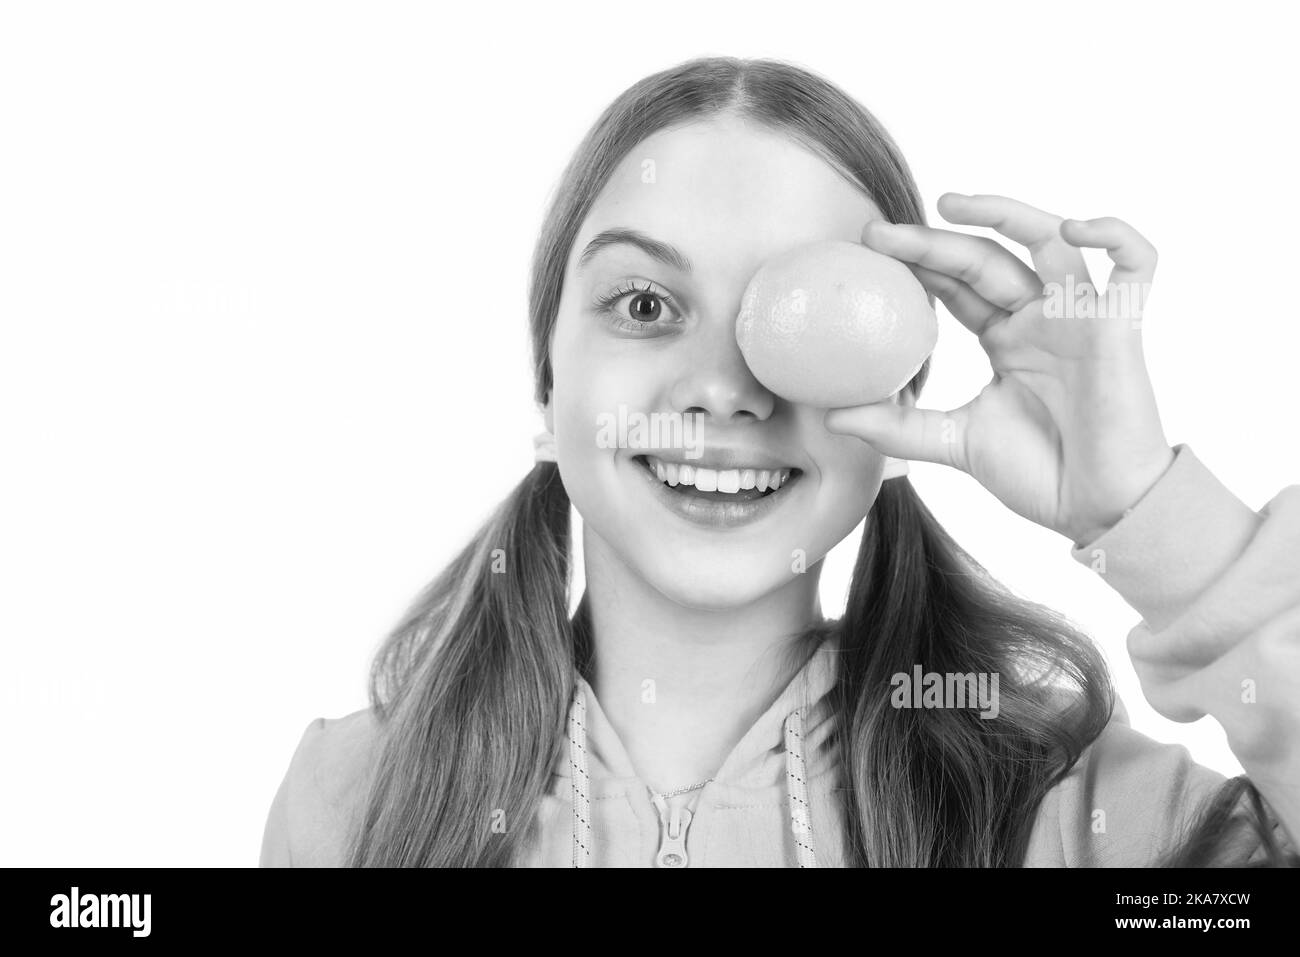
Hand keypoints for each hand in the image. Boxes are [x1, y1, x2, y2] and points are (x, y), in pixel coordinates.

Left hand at [824, 193, 1175, 545]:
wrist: (1098, 510)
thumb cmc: (1039, 475)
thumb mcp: (953, 442)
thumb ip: (898, 426)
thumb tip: (832, 414)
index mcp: (1007, 339)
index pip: (957, 286)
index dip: (917, 263)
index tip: (866, 250)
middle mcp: (1042, 319)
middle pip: (985, 260)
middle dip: (932, 241)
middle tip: (878, 232)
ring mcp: (1082, 317)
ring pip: (1050, 241)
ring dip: (1005, 212)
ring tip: (950, 202)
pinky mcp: (1123, 326)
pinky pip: (1136, 264)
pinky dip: (1115, 234)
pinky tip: (1073, 228)